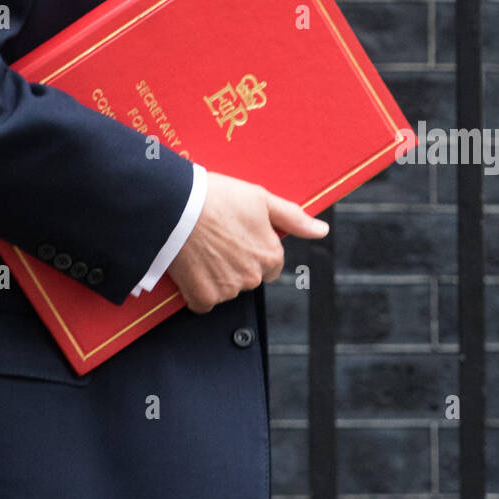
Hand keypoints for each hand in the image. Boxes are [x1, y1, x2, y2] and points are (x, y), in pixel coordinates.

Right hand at [168, 171, 328, 313]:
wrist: (176, 206)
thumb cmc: (217, 198)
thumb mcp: (260, 198)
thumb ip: (294, 218)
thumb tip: (321, 230)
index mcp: (270, 256)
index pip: (271, 264)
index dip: (254, 248)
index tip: (237, 235)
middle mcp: (253, 277)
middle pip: (249, 277)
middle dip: (236, 263)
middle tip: (217, 239)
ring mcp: (227, 290)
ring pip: (227, 289)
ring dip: (216, 275)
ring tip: (202, 247)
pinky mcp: (203, 298)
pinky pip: (203, 301)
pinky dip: (197, 288)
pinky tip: (192, 265)